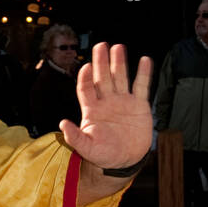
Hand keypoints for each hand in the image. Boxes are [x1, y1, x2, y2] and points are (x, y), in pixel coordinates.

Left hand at [59, 43, 152, 170]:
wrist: (126, 160)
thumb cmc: (103, 154)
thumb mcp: (87, 148)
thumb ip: (74, 137)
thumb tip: (62, 123)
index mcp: (92, 110)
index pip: (86, 89)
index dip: (85, 78)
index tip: (86, 66)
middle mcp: (106, 101)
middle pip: (102, 78)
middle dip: (101, 62)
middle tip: (101, 46)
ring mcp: (123, 101)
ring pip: (120, 78)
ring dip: (119, 63)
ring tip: (118, 48)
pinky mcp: (139, 105)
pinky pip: (141, 86)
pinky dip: (144, 74)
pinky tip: (144, 60)